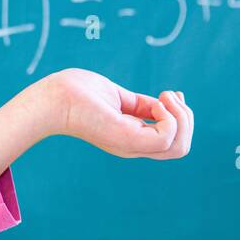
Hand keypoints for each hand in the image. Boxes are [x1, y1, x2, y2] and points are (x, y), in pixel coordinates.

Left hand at [38, 67, 192, 159]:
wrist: (53, 97)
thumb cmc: (75, 92)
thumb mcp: (117, 96)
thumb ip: (140, 104)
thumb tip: (165, 103)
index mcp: (131, 136)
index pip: (171, 139)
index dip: (180, 116)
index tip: (171, 94)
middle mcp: (133, 145)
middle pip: (181, 147)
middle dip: (187, 118)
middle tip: (170, 95)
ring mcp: (131, 145)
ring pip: (180, 147)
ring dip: (183, 118)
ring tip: (165, 98)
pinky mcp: (128, 139)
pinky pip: (168, 138)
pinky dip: (171, 118)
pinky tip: (157, 103)